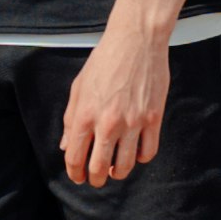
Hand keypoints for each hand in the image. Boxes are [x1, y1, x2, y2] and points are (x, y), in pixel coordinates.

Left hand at [57, 11, 174, 189]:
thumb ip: (70, 119)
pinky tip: (135, 153)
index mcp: (85, 115)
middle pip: (100, 167)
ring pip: (126, 165)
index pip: (75, 157)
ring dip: (118, 173)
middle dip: (96, 179)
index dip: (75, 173)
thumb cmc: (105, 60)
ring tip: (115, 170)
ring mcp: (133, 122)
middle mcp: (108, 122)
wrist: (136, 40)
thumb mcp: (78, 87)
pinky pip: (148, 152)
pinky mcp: (153, 118)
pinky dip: (141, 158)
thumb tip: (66, 146)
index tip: (78, 177)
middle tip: (96, 179)